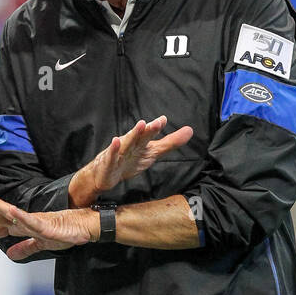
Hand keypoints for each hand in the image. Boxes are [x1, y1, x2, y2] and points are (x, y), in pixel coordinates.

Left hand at [0, 191, 95, 261]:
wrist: (83, 228)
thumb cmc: (65, 233)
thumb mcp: (40, 245)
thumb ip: (24, 248)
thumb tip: (9, 254)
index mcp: (23, 226)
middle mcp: (25, 221)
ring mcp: (34, 221)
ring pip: (10, 212)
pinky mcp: (46, 225)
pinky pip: (31, 220)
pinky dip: (20, 215)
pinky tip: (10, 211)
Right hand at [70, 117, 192, 205]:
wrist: (105, 174)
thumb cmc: (129, 160)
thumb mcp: (152, 152)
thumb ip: (170, 142)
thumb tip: (190, 130)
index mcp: (142, 143)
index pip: (150, 134)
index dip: (156, 127)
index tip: (163, 120)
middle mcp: (131, 145)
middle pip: (141, 137)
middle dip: (148, 130)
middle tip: (157, 122)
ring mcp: (119, 153)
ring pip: (127, 143)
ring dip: (133, 134)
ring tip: (141, 124)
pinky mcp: (108, 163)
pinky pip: (111, 156)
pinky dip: (113, 149)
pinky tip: (115, 141)